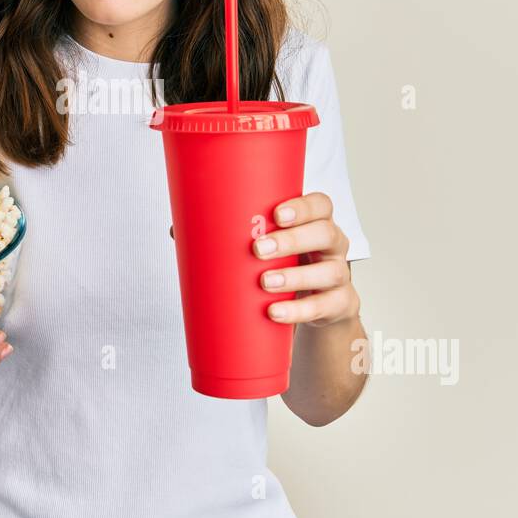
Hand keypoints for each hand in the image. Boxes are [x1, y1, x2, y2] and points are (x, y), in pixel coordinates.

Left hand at [166, 192, 356, 327]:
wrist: (316, 309)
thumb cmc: (284, 267)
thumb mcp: (266, 250)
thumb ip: (228, 237)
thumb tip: (177, 230)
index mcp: (315, 222)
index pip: (321, 204)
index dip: (303, 207)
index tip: (275, 213)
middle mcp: (333, 244)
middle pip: (326, 233)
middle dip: (293, 240)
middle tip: (258, 249)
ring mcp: (339, 275)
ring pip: (330, 271)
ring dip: (295, 277)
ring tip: (264, 283)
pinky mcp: (340, 304)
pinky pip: (325, 307)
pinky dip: (300, 311)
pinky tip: (276, 313)